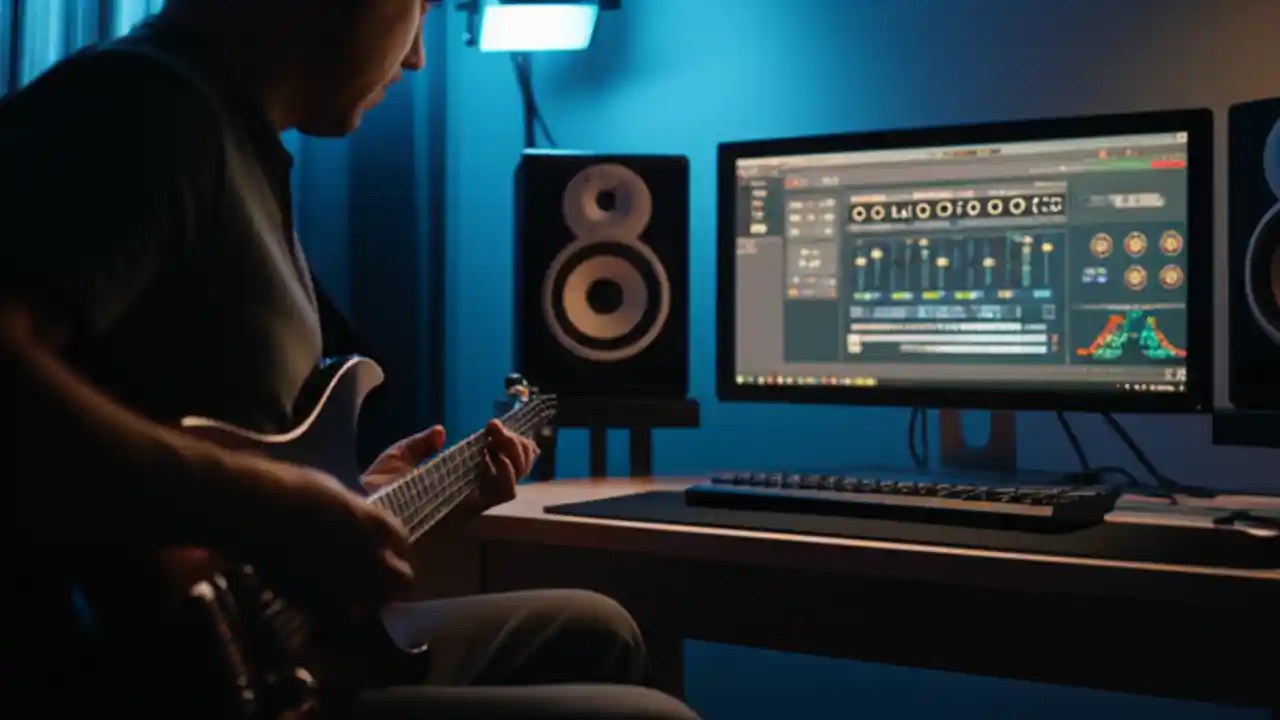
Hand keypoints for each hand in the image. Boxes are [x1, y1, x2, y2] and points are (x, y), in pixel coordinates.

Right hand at [229, 455, 414, 612]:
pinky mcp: (320, 601)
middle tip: (376, 578)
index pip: (401, 541)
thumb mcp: (335, 493)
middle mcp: (370, 555)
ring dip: (370, 598)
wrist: (257, 511)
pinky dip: (340, 614)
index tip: (388, 552)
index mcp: (374, 522)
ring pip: (377, 602)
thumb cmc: (291, 489)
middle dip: (393, 579)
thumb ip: (355, 514)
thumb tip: (358, 522)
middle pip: (402, 579)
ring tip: (353, 594)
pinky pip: (343, 618)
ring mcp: (348, 580)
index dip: (396, 548)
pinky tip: (327, 604)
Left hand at [362, 421, 537, 521]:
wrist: (360, 505)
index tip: (494, 425)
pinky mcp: (466, 510)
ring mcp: (470, 505)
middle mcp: (468, 496)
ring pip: (511, 483)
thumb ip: (420, 445)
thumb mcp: (398, 458)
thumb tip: (440, 431)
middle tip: (499, 428)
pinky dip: (505, 470)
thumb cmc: (375, 487)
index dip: (507, 446)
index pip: (497, 469)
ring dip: (513, 454)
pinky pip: (500, 493)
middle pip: (512, 475)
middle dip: (517, 448)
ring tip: (496, 436)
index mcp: (456, 485)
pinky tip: (493, 451)